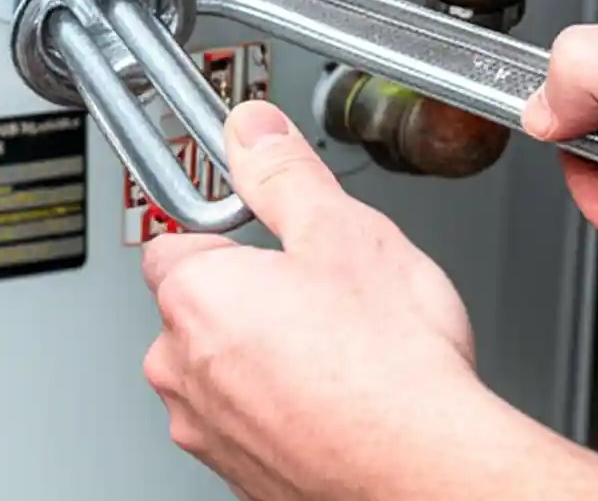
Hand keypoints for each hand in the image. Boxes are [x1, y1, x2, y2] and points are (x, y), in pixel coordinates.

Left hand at [140, 100, 477, 499]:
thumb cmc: (388, 366)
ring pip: (223, 371)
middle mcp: (183, 370)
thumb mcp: (342, 230)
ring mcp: (208, 431)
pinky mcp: (241, 475)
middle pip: (199, 311)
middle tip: (317, 295)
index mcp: (195, 297)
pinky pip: (250, 422)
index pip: (174, 243)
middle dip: (249, 298)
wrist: (424, 467)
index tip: (264, 239)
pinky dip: (282, 409)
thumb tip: (251, 130)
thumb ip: (284, 172)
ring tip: (336, 350)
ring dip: (264, 357)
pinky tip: (339, 399)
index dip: (226, 234)